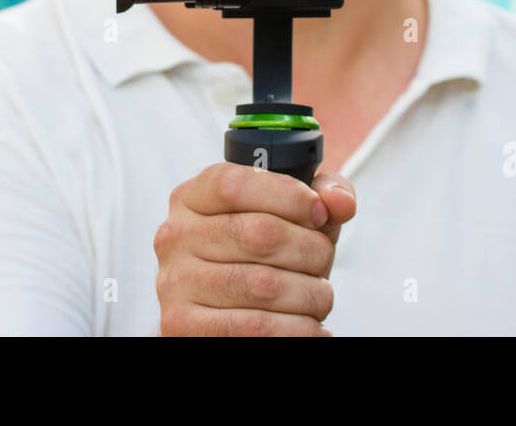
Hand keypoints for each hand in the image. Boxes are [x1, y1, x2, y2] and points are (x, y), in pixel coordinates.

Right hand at [154, 162, 356, 335]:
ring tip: (319, 297)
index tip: (320, 214)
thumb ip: (322, 193)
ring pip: (264, 285)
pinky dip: (298, 330)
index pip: (234, 184)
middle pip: (259, 233)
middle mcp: (175, 236)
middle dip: (311, 250)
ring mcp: (174, 282)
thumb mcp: (292, 214)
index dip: (288, 196)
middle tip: (324, 261)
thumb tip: (340, 203)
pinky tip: (312, 327)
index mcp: (193, 197)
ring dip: (310, 294)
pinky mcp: (183, 326)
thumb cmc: (265, 254)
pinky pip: (256, 328)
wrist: (230, 315)